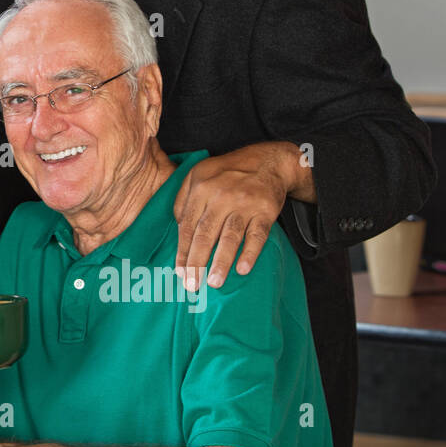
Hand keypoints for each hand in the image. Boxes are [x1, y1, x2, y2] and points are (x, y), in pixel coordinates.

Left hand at [173, 142, 298, 287]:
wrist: (266, 161)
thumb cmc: (226, 173)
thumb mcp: (198, 175)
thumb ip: (184, 200)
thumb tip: (179, 229)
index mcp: (200, 188)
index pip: (188, 226)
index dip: (183, 251)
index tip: (180, 272)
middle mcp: (220, 196)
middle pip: (205, 234)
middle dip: (197, 262)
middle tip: (192, 285)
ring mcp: (244, 203)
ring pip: (230, 237)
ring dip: (221, 262)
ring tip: (214, 283)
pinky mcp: (266, 210)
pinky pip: (257, 235)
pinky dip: (250, 253)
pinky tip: (242, 269)